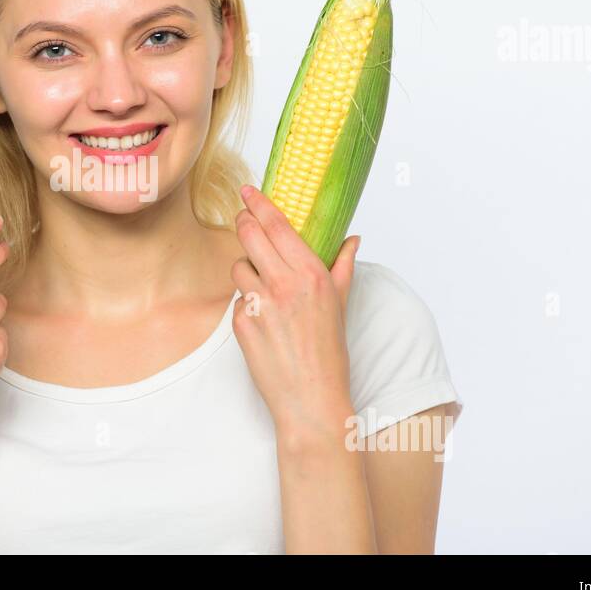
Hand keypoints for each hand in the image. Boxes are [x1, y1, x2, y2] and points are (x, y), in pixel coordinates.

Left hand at [230, 185, 360, 443]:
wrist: (311, 398)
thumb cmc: (330, 353)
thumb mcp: (341, 305)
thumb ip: (342, 266)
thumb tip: (352, 239)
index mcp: (312, 275)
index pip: (278, 226)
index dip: (259, 204)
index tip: (248, 191)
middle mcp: (284, 284)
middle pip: (249, 236)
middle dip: (244, 223)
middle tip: (244, 219)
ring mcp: (259, 304)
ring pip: (238, 267)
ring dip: (246, 270)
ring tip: (263, 288)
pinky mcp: (241, 323)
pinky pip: (237, 300)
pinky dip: (246, 303)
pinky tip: (263, 321)